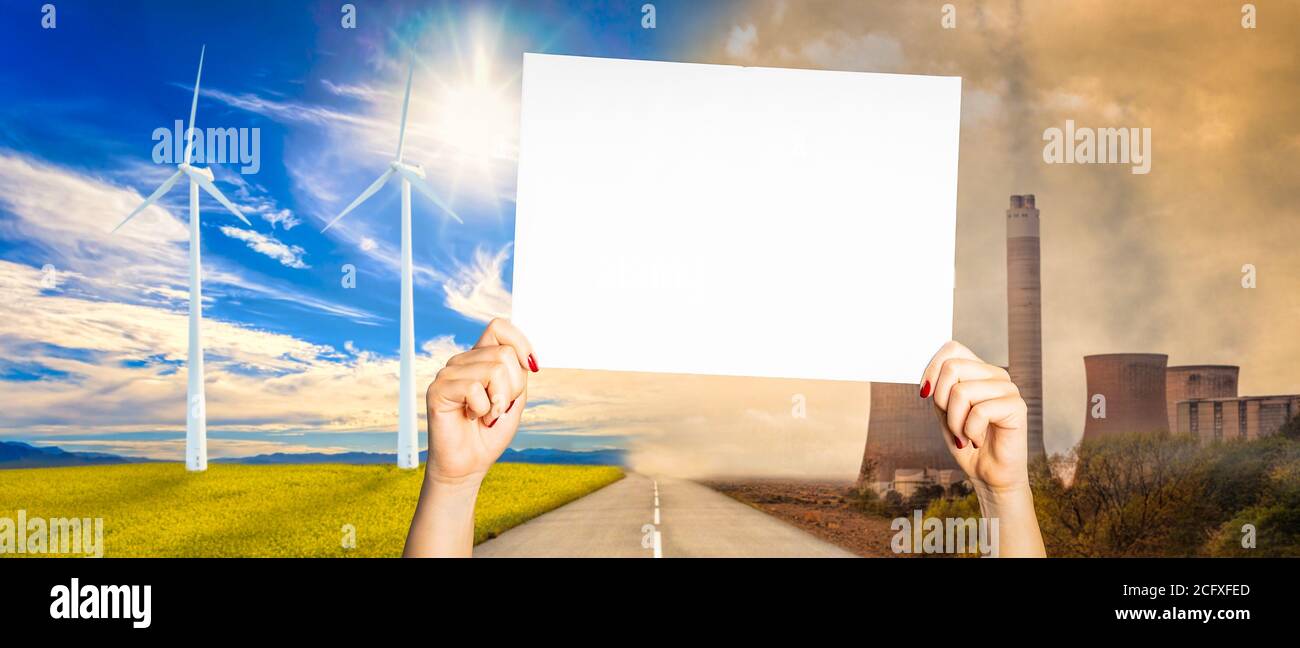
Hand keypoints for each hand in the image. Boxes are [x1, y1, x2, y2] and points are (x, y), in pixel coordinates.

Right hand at [426, 318, 537, 485]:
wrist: (469, 464)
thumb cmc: (490, 432)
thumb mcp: (514, 397)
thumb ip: (519, 371)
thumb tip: (529, 356)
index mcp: (479, 358)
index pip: (499, 327)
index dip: (521, 343)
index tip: (532, 368)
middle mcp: (462, 361)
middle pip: (504, 353)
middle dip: (513, 387)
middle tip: (498, 407)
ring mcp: (448, 373)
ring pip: (494, 370)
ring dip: (498, 401)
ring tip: (484, 415)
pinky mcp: (439, 389)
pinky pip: (475, 388)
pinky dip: (482, 410)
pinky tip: (469, 418)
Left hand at [919, 341, 1044, 556]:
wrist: (987, 474)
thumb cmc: (965, 441)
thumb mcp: (944, 411)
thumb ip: (938, 388)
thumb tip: (928, 378)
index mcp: (978, 371)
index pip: (952, 348)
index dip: (932, 368)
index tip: (925, 394)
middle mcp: (995, 375)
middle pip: (952, 367)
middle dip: (941, 400)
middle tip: (952, 422)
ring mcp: (1008, 389)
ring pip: (962, 392)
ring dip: (955, 422)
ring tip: (965, 435)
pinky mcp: (1017, 407)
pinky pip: (979, 411)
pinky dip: (970, 432)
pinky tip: (979, 440)